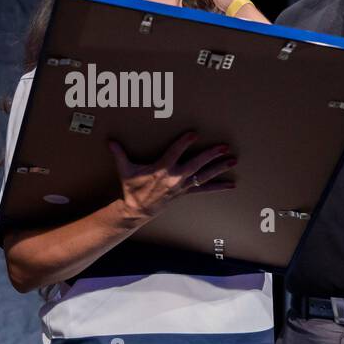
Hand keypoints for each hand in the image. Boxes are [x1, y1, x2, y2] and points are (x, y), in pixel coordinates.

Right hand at [107, 130, 236, 221]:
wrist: (137, 210)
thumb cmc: (132, 189)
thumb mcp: (125, 170)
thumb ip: (119, 154)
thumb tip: (110, 140)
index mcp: (161, 169)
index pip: (175, 151)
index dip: (185, 142)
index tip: (194, 133)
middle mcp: (175, 177)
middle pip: (196, 163)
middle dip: (210, 155)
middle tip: (223, 147)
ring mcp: (182, 186)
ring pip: (204, 174)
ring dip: (219, 167)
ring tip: (232, 160)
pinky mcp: (186, 192)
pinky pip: (205, 189)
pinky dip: (218, 186)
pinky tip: (231, 184)